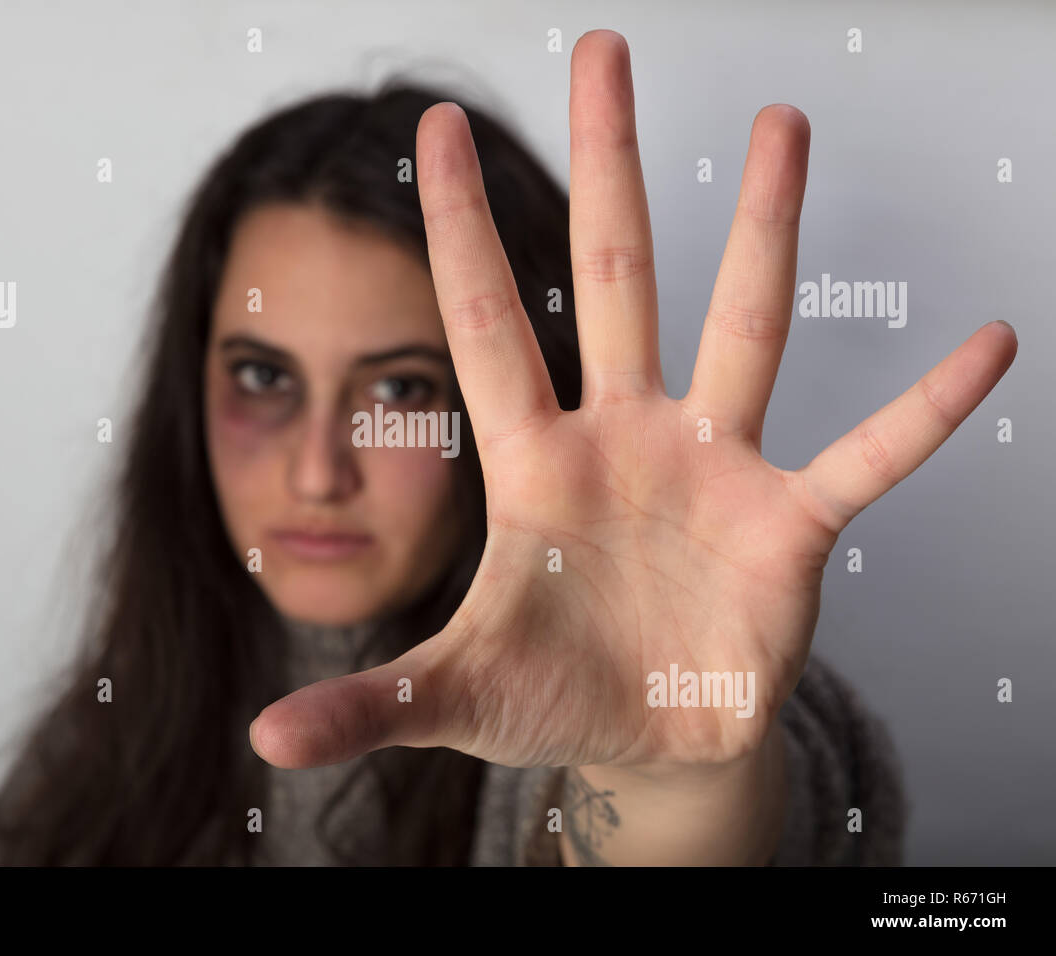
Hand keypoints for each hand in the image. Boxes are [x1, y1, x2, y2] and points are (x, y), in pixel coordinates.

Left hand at [247, 29, 1017, 772]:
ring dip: (763, 232)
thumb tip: (264, 739)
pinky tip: (983, 346)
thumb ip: (366, 706)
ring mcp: (710, 472)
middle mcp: (622, 439)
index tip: (427, 125)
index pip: (485, 321)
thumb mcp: (451, 697)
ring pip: (740, 328)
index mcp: (534, 464)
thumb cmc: (549, 696)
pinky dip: (921, 413)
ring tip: (780, 128)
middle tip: (603, 50)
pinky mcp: (787, 527)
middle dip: (605, 165)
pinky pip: (865, 457)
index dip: (456, 225)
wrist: (645, 737)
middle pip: (613, 277)